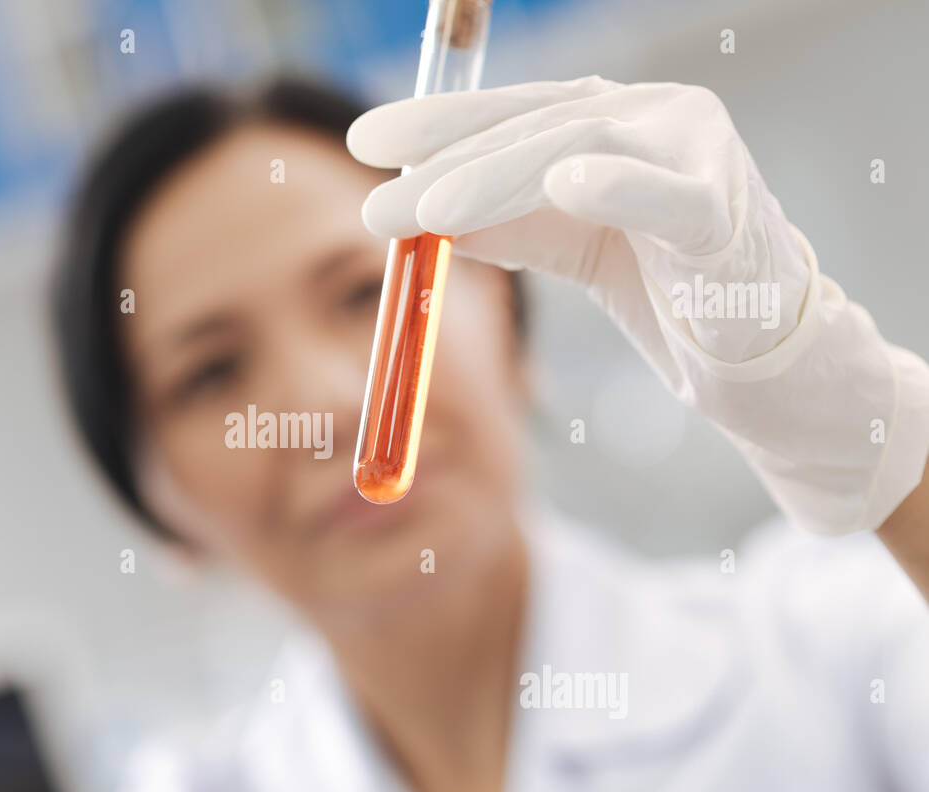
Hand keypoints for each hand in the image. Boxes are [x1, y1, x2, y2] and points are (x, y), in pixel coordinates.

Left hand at [349, 76, 928, 534]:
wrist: (755, 354)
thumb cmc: (664, 289)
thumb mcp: (563, 244)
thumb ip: (499, 222)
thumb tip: (409, 213)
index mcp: (611, 120)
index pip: (510, 110)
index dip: (435, 122)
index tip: (363, 142)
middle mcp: (653, 118)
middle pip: (533, 126)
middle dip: (446, 164)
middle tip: (377, 200)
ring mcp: (695, 155)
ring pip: (579, 150)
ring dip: (495, 179)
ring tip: (430, 209)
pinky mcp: (725, 214)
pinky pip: (667, 196)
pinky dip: (618, 186)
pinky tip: (567, 181)